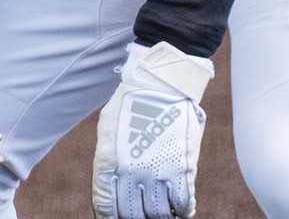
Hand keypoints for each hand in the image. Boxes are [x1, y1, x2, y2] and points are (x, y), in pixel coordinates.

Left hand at [92, 41, 214, 218]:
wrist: (160, 84)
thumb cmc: (130, 103)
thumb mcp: (108, 129)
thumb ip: (109, 159)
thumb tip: (112, 183)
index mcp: (108, 162)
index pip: (105, 205)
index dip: (110, 217)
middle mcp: (130, 172)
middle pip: (133, 215)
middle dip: (137, 218)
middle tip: (142, 214)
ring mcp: (157, 172)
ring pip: (159, 214)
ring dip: (161, 216)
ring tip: (163, 212)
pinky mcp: (182, 169)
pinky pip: (183, 204)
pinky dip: (183, 211)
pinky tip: (181, 209)